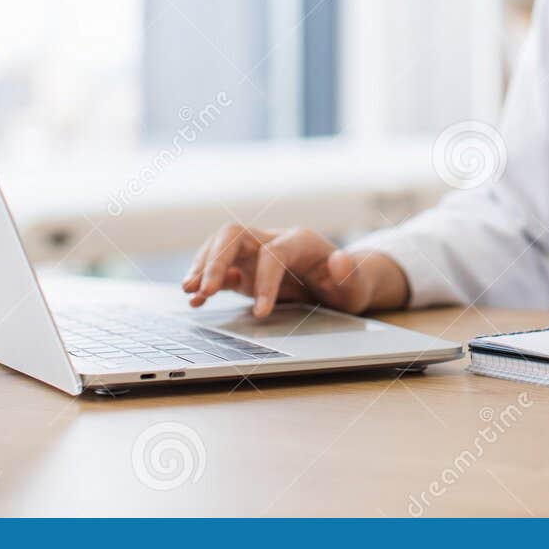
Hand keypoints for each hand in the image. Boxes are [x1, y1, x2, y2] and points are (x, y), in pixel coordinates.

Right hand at [181, 224, 409, 317]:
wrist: (342, 284)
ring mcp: (256, 253)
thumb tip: (340, 259)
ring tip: (191, 292)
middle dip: (216, 260)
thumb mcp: (358, 286)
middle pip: (235, 235)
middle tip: (203, 290)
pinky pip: (220, 268)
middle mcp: (274, 240)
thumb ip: (351, 275)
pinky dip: (205, 280)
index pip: (273, 253)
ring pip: (220, 246)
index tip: (261, 313)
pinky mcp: (246, 270)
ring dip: (203, 267)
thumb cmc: (350, 285)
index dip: (264, 280)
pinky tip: (196, 298)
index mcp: (301, 242)